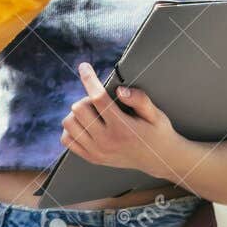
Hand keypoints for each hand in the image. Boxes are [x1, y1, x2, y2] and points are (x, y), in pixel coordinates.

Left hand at [59, 62, 181, 175]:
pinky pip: (67, 139)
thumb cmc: (157, 132)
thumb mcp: (156, 114)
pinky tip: (86, 125)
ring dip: (78, 113)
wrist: (160, 160)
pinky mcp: (91, 158)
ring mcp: (97, 152)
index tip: (84, 66)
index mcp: (123, 128)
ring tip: (94, 114)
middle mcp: (107, 141)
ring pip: (69, 123)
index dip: (89, 79)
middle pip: (79, 108)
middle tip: (100, 102)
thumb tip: (120, 90)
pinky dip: (72, 129)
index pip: (98, 99)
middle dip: (87, 98)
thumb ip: (140, 100)